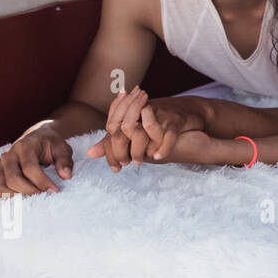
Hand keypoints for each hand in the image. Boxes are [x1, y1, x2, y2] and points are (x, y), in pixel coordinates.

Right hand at [0, 124, 72, 196]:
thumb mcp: (62, 148)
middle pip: (13, 179)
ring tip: (34, 196)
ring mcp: (0, 164)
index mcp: (24, 146)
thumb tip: (66, 176)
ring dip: (17, 196)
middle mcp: (8, 155)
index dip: (42, 182)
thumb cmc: (50, 144)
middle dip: (30, 191)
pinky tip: (21, 197)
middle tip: (45, 194)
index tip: (54, 190)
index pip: (29, 168)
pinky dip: (6, 197)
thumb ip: (65, 161)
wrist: (37, 136)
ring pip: (0, 186)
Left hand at [85, 89, 209, 168]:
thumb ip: (111, 141)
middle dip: (122, 151)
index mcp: (131, 111)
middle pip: (123, 129)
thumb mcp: (133, 129)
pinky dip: (161, 148)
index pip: (111, 129)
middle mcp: (143, 110)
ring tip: (139, 162)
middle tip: (126, 164)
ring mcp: (159, 114)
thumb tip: (90, 153)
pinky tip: (157, 157)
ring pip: (141, 133)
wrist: (188, 109)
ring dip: (138, 150)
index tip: (116, 168)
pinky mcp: (176, 120)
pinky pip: (166, 135)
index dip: (110, 150)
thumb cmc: (157, 120)